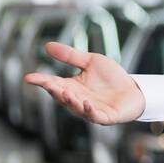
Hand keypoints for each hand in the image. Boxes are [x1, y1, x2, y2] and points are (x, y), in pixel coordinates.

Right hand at [23, 42, 145, 124]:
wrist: (135, 89)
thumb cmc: (112, 77)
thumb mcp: (91, 61)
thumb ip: (71, 56)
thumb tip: (47, 45)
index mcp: (73, 87)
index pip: (53, 84)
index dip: (41, 81)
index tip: (29, 77)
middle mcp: (78, 99)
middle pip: (62, 96)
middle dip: (54, 91)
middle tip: (46, 83)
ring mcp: (91, 109)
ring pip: (76, 108)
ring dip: (70, 101)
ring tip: (65, 92)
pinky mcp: (106, 117)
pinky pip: (94, 115)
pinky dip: (89, 111)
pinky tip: (86, 103)